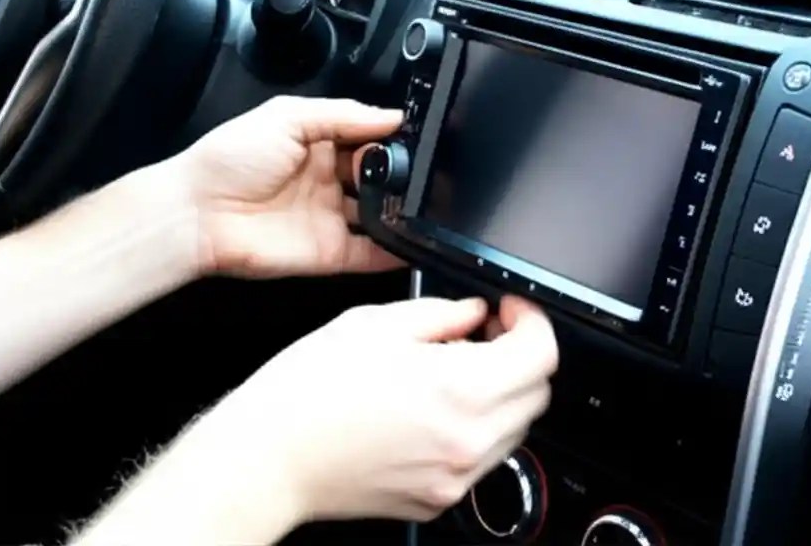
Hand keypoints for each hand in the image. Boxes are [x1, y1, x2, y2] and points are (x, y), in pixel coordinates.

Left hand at [172, 96, 403, 278]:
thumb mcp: (286, 116)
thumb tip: (391, 116)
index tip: (418, 138)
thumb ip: (342, 114)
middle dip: (405, 176)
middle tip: (420, 173)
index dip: (393, 139)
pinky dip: (397, 253)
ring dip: (404, 213)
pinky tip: (417, 243)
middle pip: (381, 179)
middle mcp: (329, 181)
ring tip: (426, 206)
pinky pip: (373, 256)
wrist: (197, 213)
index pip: (370, 140)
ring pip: (383, 216)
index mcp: (320, 144)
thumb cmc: (229, 159)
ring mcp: (332, 218)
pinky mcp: (331, 253)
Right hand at [214, 295, 557, 524]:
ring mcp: (455, 476)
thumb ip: (441, 313)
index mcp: (461, 389)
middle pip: (538, 394)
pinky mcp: (438, 499)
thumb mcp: (375, 323)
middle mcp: (468, 439)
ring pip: (515, 430)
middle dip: (522, 357)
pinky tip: (433, 410)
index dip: (533, 321)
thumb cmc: (307, 393)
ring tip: (454, 373)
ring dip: (502, 396)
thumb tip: (474, 313)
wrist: (267, 458)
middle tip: (486, 336)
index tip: (512, 311)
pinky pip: (482, 461)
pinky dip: (474, 430)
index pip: (543, 353)